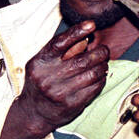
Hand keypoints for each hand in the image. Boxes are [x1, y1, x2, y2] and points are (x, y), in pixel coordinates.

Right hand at [16, 21, 109, 135]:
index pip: (59, 43)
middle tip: (104, 50)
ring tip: (103, 63)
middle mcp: (47, 77)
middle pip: (82, 60)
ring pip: (92, 73)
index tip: (91, 24)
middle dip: (99, 52)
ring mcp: (60, 92)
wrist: (33, 113)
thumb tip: (85, 37)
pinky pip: (95, 87)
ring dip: (103, 66)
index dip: (76, 32)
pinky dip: (102, 79)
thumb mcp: (42, 64)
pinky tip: (100, 76)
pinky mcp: (72, 104)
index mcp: (39, 63)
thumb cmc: (40, 83)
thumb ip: (60, 51)